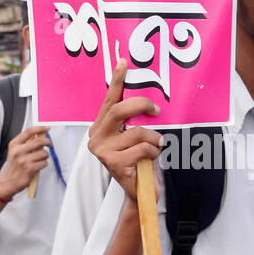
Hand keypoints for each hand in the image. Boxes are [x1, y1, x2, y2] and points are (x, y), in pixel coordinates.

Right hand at [0, 125, 51, 196]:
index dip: (40, 128)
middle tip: (49, 144)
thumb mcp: (15, 151)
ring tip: (39, 159)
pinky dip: (43, 164)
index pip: (29, 132)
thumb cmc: (14, 166)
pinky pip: (44, 162)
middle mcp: (18, 151)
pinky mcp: (30, 169)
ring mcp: (24, 160)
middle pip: (39, 141)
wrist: (8, 181)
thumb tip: (39, 134)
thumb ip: (25, 142)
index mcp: (14, 145)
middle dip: (48, 142)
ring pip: (44, 153)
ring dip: (45, 156)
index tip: (47, 128)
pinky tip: (37, 166)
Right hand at [87, 59, 161, 203]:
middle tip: (157, 109)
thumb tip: (148, 99)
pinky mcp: (114, 164)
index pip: (109, 100)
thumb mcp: (135, 136)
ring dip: (154, 138)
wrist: (140, 192)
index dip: (117, 81)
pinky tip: (151, 159)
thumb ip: (134, 120)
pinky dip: (153, 151)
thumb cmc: (139, 160)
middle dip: (141, 105)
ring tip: (156, 147)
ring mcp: (103, 151)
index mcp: (99, 127)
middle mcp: (96, 138)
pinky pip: (142, 148)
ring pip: (136, 132)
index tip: (124, 62)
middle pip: (119, 111)